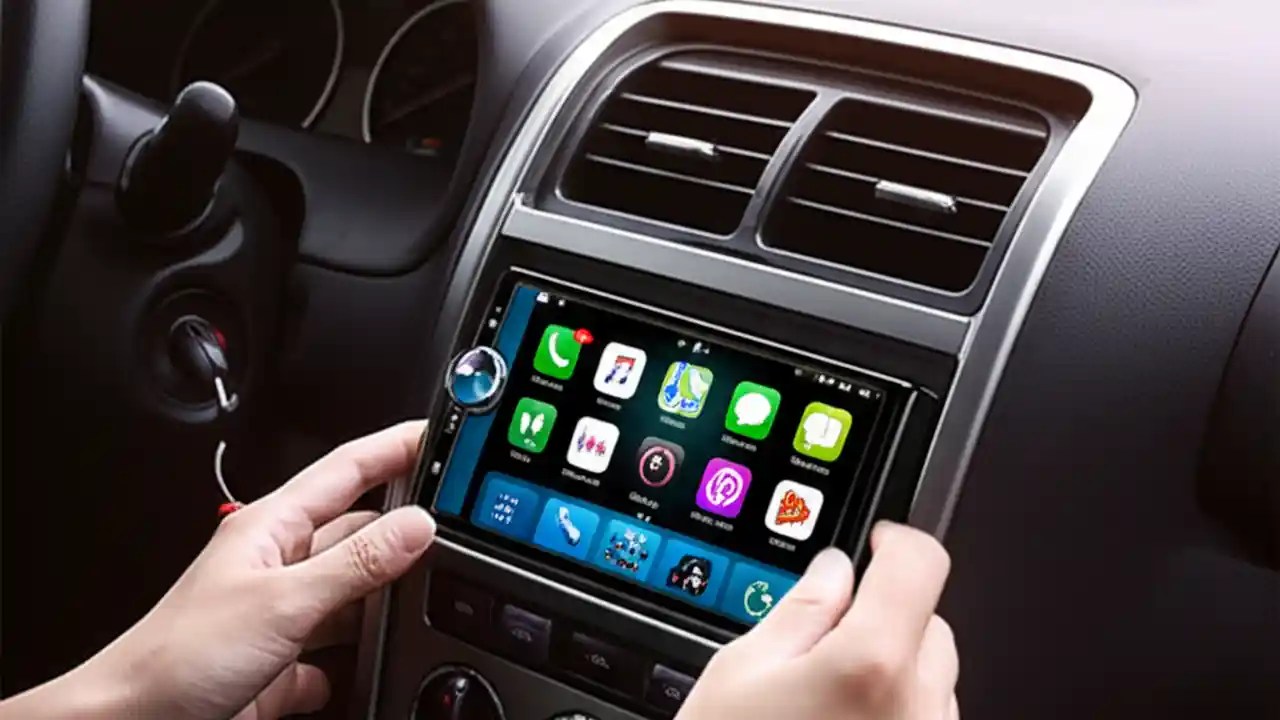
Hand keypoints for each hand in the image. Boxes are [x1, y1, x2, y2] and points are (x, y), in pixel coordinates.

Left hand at [2, 421, 436, 719]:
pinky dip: (356, 661)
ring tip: (427, 597)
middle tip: (458, 527)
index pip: (349, 469)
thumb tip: (416, 527)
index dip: (397, 446)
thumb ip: (355, 564)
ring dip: (384, 601)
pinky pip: (334, 654)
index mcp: (273, 528)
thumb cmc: (176, 659)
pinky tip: (371, 666)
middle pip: (358, 532)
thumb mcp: (282, 603)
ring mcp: (279, 615)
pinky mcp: (279, 666)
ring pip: (352, 594)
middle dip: (405, 530)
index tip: (443, 435)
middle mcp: (278, 565)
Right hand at [678, 523, 957, 719]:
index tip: (876, 543)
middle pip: (930, 623)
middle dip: (885, 616)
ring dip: (896, 670)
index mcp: (871, 664)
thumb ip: (801, 609)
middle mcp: (918, 708)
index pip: (921, 564)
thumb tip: (834, 571)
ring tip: (826, 702)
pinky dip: (899, 715)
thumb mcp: (741, 672)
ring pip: (933, 679)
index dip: (895, 542)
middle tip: (825, 639)